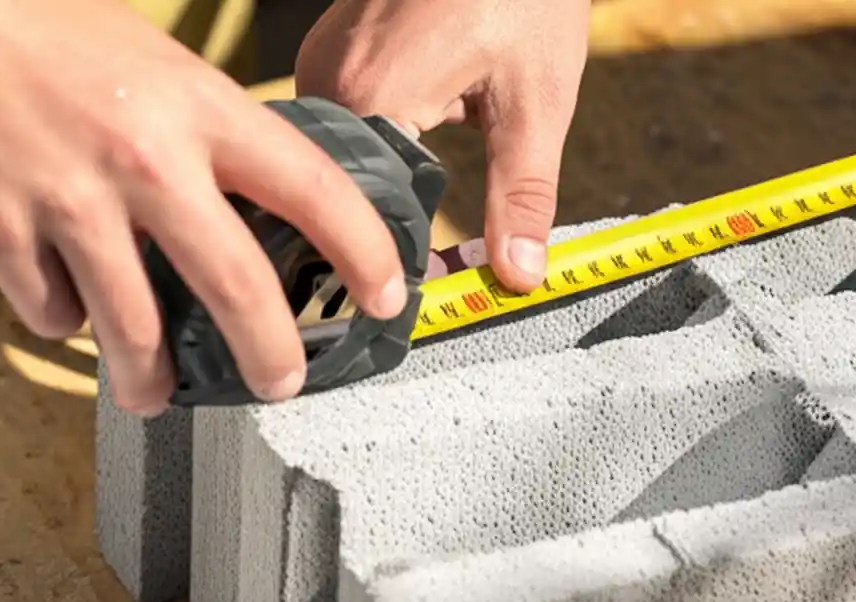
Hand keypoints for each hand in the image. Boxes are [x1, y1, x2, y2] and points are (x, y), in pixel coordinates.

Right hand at [0, 0, 405, 413]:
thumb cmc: (37, 26)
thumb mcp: (155, 62)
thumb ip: (206, 136)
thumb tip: (251, 204)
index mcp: (198, 106)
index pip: (313, 188)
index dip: (363, 252)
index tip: (386, 295)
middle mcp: (145, 159)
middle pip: (237, 286)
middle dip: (271, 354)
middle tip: (282, 382)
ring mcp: (71, 201)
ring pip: (135, 331)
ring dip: (149, 378)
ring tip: (153, 392)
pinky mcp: (1, 234)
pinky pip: (52, 313)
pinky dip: (62, 319)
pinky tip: (59, 296)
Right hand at [295, 0, 590, 292]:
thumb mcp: (536, 101)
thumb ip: (521, 197)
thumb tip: (518, 276)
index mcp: (371, 98)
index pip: (366, 217)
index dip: (402, 263)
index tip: (437, 294)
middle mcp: (326, 83)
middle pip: (344, 196)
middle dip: (390, 235)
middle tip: (433, 273)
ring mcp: (319, 64)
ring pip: (339, 166)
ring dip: (386, 194)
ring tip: (426, 218)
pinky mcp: (328, 54)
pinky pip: (341, 129)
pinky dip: (379, 154)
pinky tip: (415, 154)